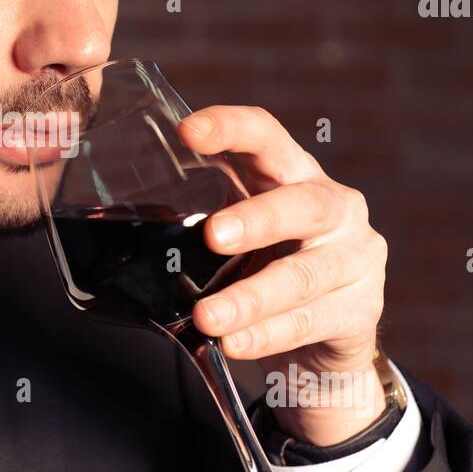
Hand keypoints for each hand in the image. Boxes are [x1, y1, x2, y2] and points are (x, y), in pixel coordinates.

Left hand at [178, 105, 386, 445]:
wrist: (332, 332)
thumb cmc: (269, 265)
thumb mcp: (242, 234)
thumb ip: (201, 221)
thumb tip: (111, 227)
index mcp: (295, 174)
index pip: (268, 137)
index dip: (232, 128)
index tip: (188, 132)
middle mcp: (335, 207)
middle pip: (302, 204)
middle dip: (258, 219)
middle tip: (213, 236)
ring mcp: (356, 258)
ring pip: (303, 276)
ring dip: (251, 297)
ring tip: (208, 316)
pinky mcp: (361, 310)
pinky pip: (310, 322)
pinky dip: (267, 335)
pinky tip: (234, 343)